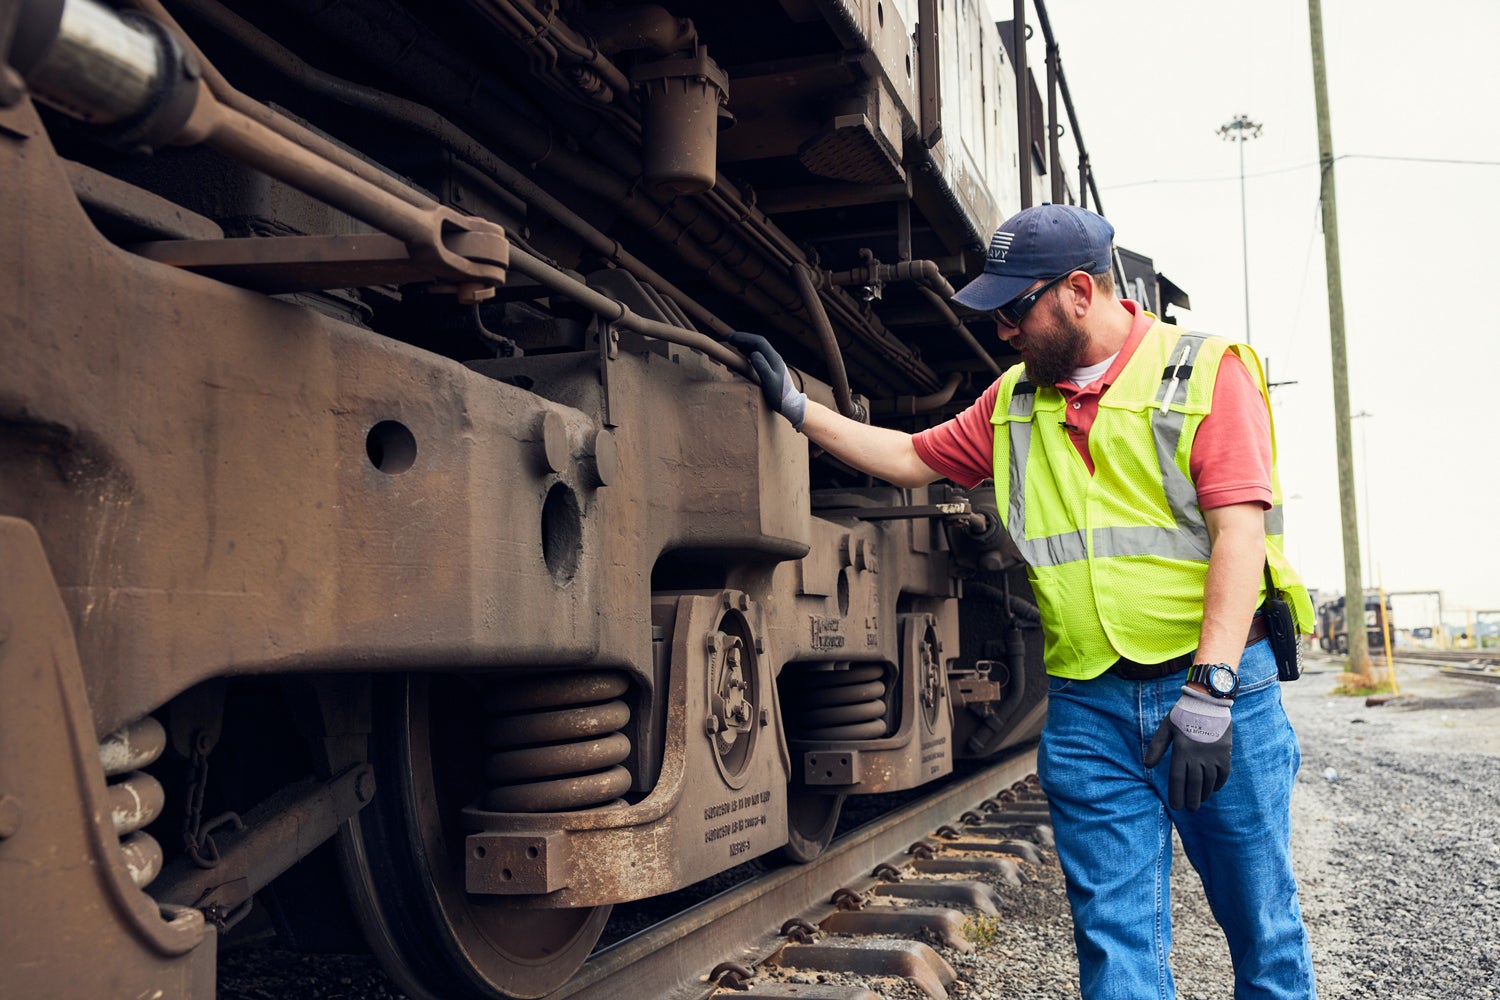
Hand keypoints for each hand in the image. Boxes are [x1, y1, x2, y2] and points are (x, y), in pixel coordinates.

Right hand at [727, 331, 806, 429]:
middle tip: (728, 338)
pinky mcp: (770, 368)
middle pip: (757, 342)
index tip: (731, 338)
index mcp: (774, 358)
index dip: (744, 338)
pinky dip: (748, 351)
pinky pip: (758, 355)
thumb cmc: (780, 396)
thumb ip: (762, 367)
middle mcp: (774, 357)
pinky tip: (742, 352)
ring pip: (757, 348)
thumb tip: (753, 353)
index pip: (758, 342)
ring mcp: (772, 362)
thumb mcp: (770, 382)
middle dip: (742, 338)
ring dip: (745, 344)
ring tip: (732, 343)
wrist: (791, 404)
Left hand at [1143, 687, 1232, 810]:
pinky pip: (1224, 773)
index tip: (1176, 807)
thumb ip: (1157, 746)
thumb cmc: (1183, 714)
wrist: (1208, 702)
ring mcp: (1213, 756)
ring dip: (1204, 794)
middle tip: (1190, 809)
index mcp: (1182, 751)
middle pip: (1194, 785)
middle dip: (1192, 800)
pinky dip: (1219, 783)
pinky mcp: (1225, 753)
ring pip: (1209, 781)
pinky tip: (1214, 788)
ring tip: (1199, 801)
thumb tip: (1147, 765)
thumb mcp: (1166, 727)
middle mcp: (1198, 756)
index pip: (1178, 779)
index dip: (1176, 795)